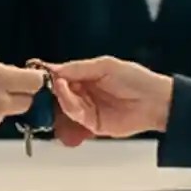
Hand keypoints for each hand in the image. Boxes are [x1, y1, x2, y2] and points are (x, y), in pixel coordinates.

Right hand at [38, 56, 173, 141]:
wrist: (156, 103)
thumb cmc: (136, 79)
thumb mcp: (105, 66)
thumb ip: (79, 68)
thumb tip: (54, 70)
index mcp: (83, 76)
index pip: (59, 75)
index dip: (46, 75)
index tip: (34, 74)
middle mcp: (82, 93)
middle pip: (56, 94)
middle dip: (47, 92)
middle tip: (39, 88)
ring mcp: (86, 109)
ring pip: (63, 107)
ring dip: (59, 100)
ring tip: (58, 90)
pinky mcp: (92, 124)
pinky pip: (76, 118)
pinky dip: (70, 111)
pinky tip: (70, 103)